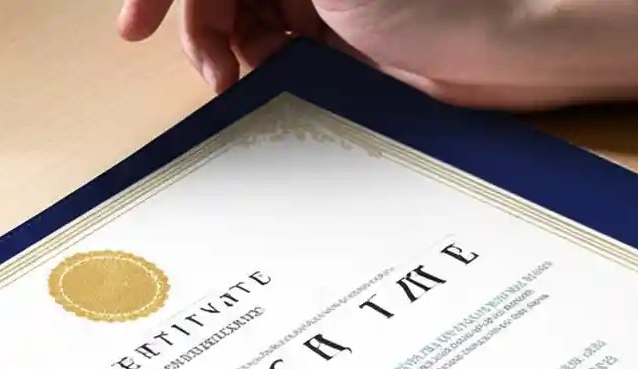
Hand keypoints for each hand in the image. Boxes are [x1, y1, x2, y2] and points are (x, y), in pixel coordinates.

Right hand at [117, 0, 637, 108]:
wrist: (502, 50)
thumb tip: (203, 1)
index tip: (134, 29)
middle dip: (201, 28)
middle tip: (209, 72)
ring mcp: (317, 6)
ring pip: (239, 30)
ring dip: (228, 58)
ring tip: (240, 84)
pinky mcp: (332, 52)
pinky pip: (271, 65)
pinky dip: (258, 79)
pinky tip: (264, 91)